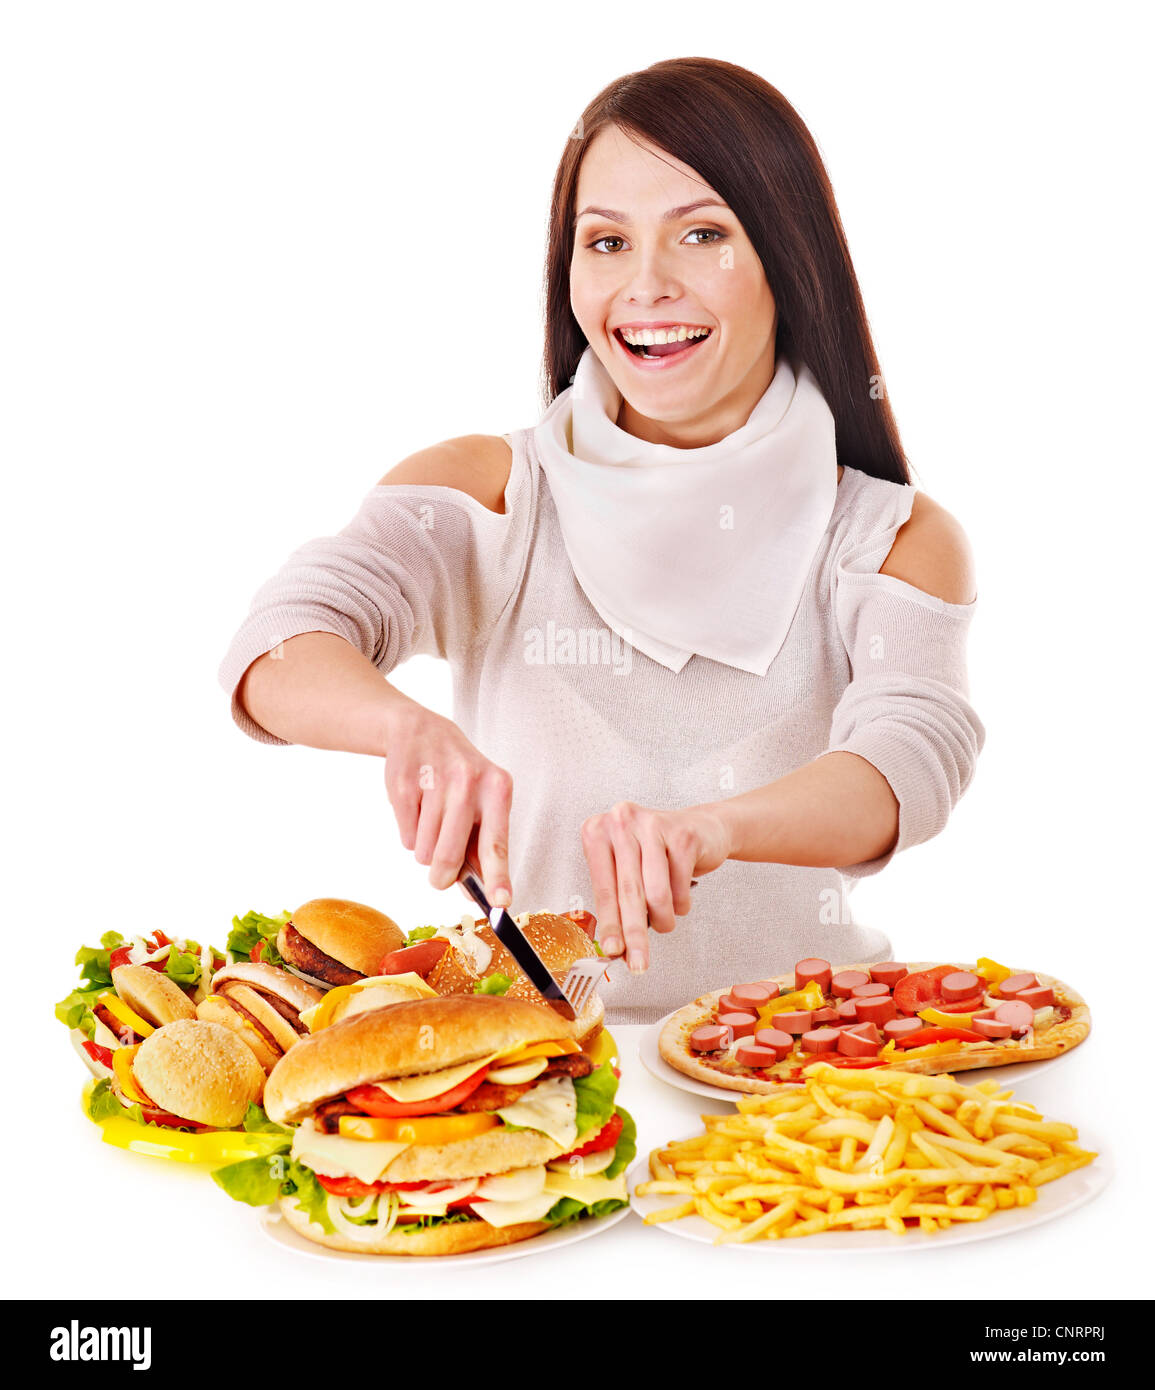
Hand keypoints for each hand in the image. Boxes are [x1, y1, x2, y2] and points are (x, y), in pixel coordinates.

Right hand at [383, 703, 512, 906]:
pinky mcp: (403, 785)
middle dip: (442, 876)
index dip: (498, 876)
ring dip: (426, 849)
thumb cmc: (458, 774)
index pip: (497, 841)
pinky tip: (417, 808)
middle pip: (450, 856)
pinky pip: (407, 837)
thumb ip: (481, 844)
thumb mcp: (481, 799)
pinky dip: (411, 833)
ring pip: (425, 851)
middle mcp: (468, 781)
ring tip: (431, 820)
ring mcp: (434, 781)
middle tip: (439, 878)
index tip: (501, 903)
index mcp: (497, 787)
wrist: (419, 730)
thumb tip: (477, 891)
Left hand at [579, 801, 730, 970]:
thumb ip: (617, 902)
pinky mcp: (683, 835)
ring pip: (656, 894)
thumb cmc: (657, 853)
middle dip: (634, 935)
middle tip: (638, 962)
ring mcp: (652, 825)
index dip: (609, 924)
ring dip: (663, 920)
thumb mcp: (628, 871)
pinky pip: (680, 887)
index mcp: (598, 832)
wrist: (703, 829)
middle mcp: (621, 822)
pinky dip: (681, 904)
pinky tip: (680, 897)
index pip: (602, 888)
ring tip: (665, 921)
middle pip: (628, 893)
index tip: (612, 950)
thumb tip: (616, 947)